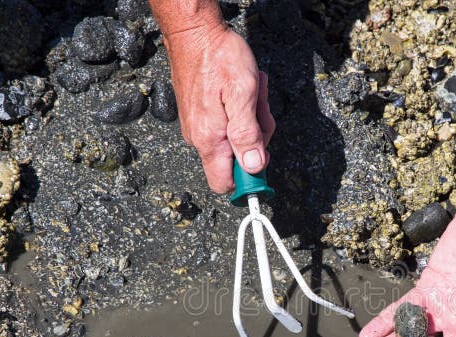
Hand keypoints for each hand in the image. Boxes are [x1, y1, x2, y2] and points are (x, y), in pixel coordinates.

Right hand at [165, 25, 274, 192]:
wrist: (194, 33)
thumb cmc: (220, 58)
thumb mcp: (243, 94)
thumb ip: (248, 134)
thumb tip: (254, 168)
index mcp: (210, 139)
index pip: (225, 183)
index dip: (248, 178)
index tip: (261, 154)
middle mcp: (200, 139)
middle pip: (237, 161)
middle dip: (256, 139)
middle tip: (258, 110)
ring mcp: (200, 128)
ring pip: (235, 141)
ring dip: (251, 120)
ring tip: (250, 93)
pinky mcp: (202, 116)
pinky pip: (228, 125)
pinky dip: (241, 111)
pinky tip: (241, 92)